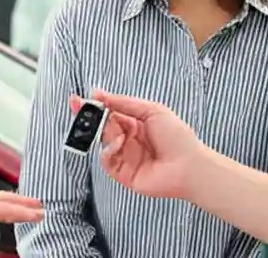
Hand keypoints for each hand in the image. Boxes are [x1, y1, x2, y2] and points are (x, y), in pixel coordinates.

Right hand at [79, 90, 206, 200]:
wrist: (188, 165)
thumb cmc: (176, 136)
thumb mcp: (151, 110)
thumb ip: (124, 102)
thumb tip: (99, 93)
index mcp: (136, 124)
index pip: (110, 113)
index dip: (95, 106)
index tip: (78, 99)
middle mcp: (128, 140)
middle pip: (102, 127)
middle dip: (90, 117)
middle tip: (79, 108)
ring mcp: (125, 157)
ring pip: (103, 142)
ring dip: (103, 132)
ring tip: (113, 127)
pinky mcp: (123, 174)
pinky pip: (107, 161)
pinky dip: (109, 150)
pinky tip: (120, 143)